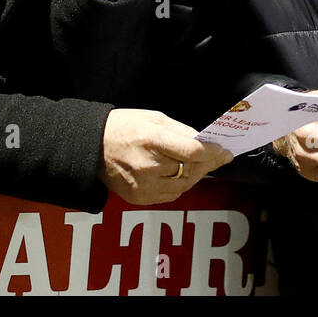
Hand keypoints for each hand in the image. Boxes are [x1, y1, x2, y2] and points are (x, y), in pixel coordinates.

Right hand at [100, 108, 232, 204]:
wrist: (92, 146)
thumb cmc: (123, 127)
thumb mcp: (154, 118)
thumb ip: (181, 131)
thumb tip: (205, 142)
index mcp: (152, 140)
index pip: (192, 152)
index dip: (214, 153)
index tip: (226, 151)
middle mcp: (148, 166)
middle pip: (191, 170)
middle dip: (209, 163)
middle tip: (220, 157)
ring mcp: (143, 185)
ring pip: (184, 185)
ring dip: (197, 175)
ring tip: (202, 164)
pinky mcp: (139, 198)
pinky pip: (170, 195)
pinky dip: (180, 185)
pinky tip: (182, 174)